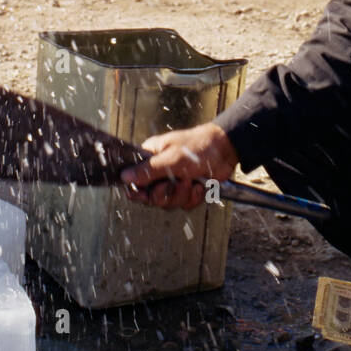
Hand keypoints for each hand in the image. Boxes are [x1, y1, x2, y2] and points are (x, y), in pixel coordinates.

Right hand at [120, 123, 239, 209]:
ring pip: (168, 203)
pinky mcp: (187, 190)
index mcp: (150, 158)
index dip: (138, 190)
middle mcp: (159, 171)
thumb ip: (148, 170)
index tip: (145, 194)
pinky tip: (199, 185)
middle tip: (175, 183)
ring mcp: (173, 182)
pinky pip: (184, 204)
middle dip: (166, 194)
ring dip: (182, 195)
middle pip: (151, 197)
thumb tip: (125, 176)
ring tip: (191, 180)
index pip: (134, 179)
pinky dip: (193, 197)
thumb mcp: (171, 158)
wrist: (225, 150)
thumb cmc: (198, 146)